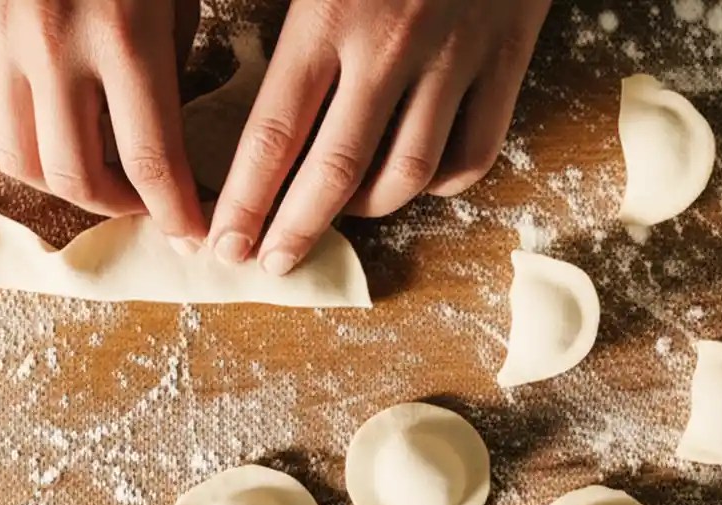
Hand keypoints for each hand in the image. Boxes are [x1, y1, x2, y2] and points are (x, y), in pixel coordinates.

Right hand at [0, 0, 206, 251]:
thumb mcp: (176, 0)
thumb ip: (167, 71)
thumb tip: (160, 144)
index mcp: (124, 36)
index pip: (150, 160)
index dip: (173, 212)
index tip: (189, 233)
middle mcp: (53, 44)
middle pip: (74, 176)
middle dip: (114, 207)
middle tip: (140, 204)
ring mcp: (1, 38)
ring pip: (18, 159)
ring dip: (60, 182)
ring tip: (92, 172)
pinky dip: (12, 139)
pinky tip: (43, 128)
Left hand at [209, 0, 550, 274]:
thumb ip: (265, 0)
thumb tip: (213, 52)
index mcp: (330, 12)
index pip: (275, 132)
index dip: (245, 199)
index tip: (222, 243)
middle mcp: (393, 45)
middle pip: (336, 170)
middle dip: (293, 227)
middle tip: (265, 262)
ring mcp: (458, 57)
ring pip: (408, 172)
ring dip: (365, 210)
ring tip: (334, 220)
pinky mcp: (509, 59)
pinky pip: (475, 152)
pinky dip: (441, 183)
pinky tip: (411, 183)